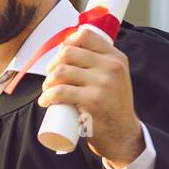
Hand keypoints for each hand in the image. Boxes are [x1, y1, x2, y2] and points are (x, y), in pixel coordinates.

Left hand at [38, 26, 143, 167]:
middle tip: (51, 78)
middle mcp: (111, 67)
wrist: (123, 133)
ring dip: (47, 81)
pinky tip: (45, 101)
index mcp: (116, 57)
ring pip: (61, 71)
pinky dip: (47, 96)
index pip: (86, 35)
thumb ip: (100, 61)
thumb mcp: (114, 76)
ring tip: (48, 91)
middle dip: (52, 64)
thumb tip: (68, 47)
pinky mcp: (93, 100)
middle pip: (68, 53)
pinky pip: (60, 91)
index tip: (61, 56)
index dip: (67, 42)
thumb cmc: (111, 104)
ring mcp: (103, 83)